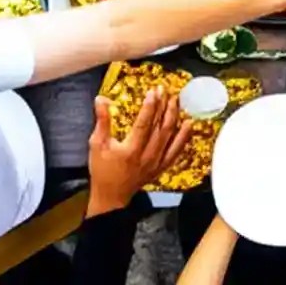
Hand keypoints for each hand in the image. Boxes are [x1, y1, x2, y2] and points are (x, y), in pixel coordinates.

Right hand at [87, 88, 191, 216]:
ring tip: (176, 100)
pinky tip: (189, 124)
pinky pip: (177, 149)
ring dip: (174, 116)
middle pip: (160, 126)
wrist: (112, 195)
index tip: (154, 92)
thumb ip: (102, 121)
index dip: (150, 106)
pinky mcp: (163, 166)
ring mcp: (157, 161)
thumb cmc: (102, 170)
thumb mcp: (96, 144)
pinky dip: (184, 136)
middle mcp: (147, 155)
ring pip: (170, 135)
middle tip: (166, 90)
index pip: (144, 123)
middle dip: (164, 106)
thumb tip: (101, 99)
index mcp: (130, 149)